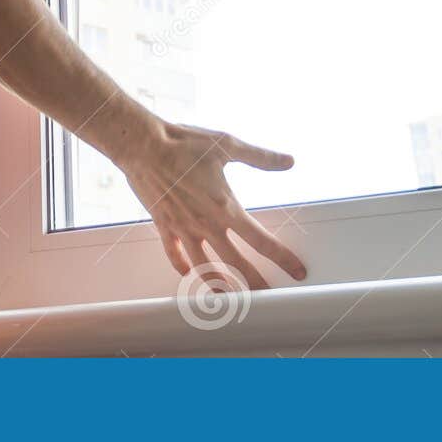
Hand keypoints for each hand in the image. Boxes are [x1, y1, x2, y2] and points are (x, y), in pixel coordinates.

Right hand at [119, 120, 307, 290]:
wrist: (144, 146)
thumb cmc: (184, 143)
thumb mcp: (227, 145)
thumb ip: (260, 157)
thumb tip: (289, 161)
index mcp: (226, 207)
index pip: (261, 241)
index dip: (283, 258)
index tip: (297, 270)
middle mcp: (206, 224)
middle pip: (237, 264)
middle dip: (256, 282)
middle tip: (270, 295)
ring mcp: (183, 228)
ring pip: (205, 267)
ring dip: (220, 284)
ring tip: (231, 298)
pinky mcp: (164, 225)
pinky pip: (174, 254)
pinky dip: (182, 266)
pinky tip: (187, 272)